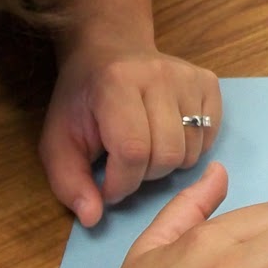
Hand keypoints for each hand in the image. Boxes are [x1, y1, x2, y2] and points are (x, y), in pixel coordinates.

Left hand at [40, 37, 221, 224]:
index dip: (121, 183)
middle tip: (126, 165)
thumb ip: (69, 183)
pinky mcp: (209, 82)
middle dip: (144, 175)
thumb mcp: (58, 140)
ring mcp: (188, 76)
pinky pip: (209, 137)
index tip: (108, 186)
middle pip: (167, 155)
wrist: (109, 49)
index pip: (133, 152)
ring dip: (166, 165)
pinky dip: (189, 149)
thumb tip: (93, 218)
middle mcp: (158, 75)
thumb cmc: (82, 99)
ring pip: (191, 152)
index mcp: (116, 83)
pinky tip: (168, 136)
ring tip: (147, 150)